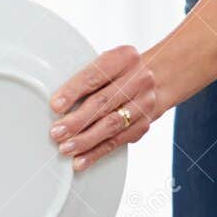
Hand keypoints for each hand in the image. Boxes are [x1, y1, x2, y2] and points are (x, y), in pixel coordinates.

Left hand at [49, 44, 156, 172]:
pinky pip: (118, 141)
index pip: (95, 75)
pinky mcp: (144, 124)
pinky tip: (81, 159)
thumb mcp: (110, 62)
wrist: (161, 78)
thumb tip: (57, 105)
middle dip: (77, 120)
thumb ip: (87, 78)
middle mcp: (138, 79)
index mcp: (124, 58)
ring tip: (66, 148)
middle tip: (57, 132)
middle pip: (103, 103)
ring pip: (111, 125)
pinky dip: (97, 152)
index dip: (73, 91)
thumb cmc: (123, 71)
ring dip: (85, 139)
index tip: (56, 106)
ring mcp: (144, 103)